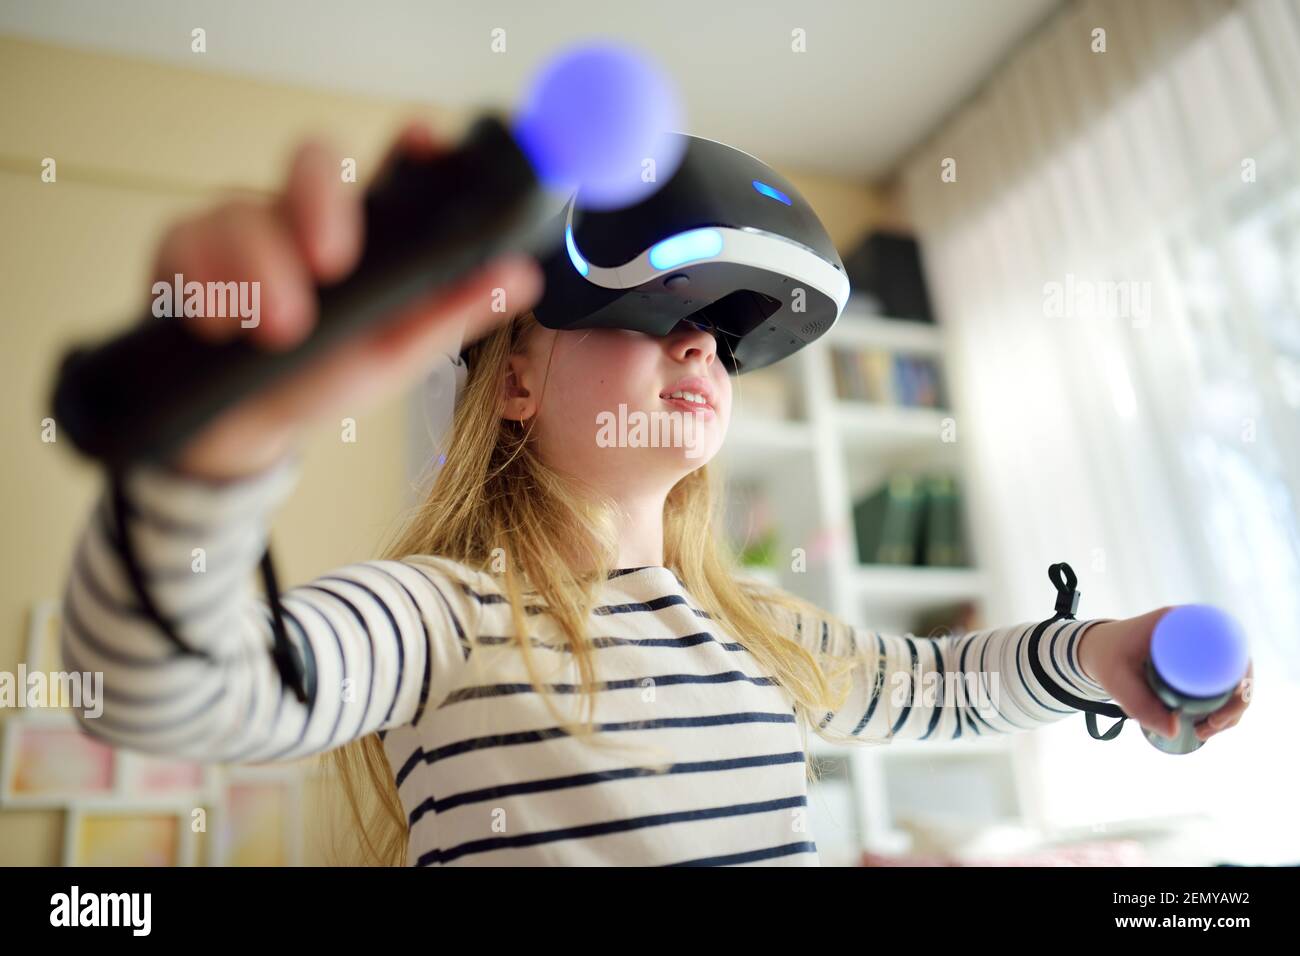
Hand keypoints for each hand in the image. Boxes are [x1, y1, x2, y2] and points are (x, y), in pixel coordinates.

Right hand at [159, 123, 543, 480]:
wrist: (245, 427)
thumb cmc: (323, 378)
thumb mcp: (394, 354)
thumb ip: (449, 312)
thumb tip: (520, 276)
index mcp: (365, 234)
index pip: (390, 167)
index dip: (411, 145)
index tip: (424, 143)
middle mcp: (304, 216)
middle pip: (311, 159)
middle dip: (319, 202)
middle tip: (330, 263)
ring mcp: (243, 226)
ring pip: (243, 206)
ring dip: (261, 268)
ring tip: (277, 329)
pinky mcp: (185, 250)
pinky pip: (186, 239)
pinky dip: (207, 285)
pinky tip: (222, 324)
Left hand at [1076, 606, 1251, 741]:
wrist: (1098, 649)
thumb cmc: (1107, 657)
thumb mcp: (1116, 681)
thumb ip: (1139, 705)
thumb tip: (1175, 732)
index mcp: (1180, 623)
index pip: (1228, 644)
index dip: (1240, 675)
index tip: (1227, 704)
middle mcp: (1195, 630)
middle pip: (1237, 664)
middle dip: (1237, 701)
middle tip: (1211, 726)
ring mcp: (1199, 646)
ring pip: (1233, 677)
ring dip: (1231, 707)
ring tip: (1204, 731)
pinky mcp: (1197, 661)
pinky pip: (1221, 681)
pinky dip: (1223, 703)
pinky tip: (1210, 723)